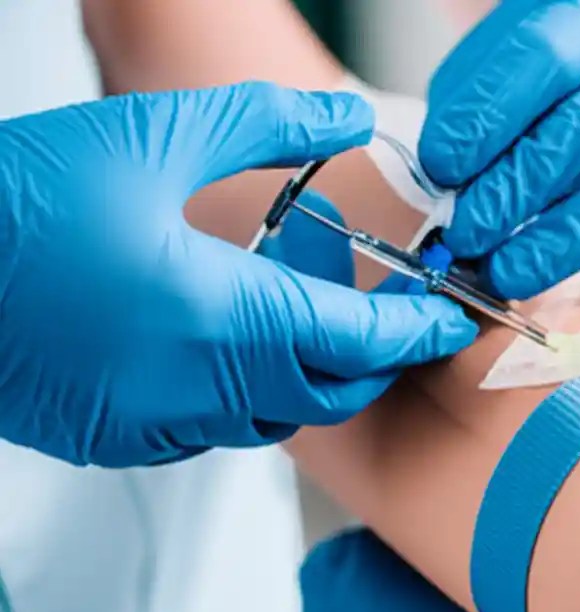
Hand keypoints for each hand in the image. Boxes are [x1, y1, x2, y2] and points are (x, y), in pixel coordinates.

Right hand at [0, 82, 477, 467]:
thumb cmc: (21, 196)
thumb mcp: (151, 137)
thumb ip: (266, 128)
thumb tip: (350, 116)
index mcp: (220, 316)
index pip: (358, 340)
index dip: (417, 330)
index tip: (451, 316)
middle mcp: (196, 388)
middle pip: (328, 393)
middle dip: (370, 359)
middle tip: (387, 314)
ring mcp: (151, 425)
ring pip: (273, 421)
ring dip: (304, 375)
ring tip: (297, 312)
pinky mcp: (114, 441)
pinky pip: (211, 433)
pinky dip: (241, 397)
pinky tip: (220, 344)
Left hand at [420, 0, 579, 301]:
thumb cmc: (554, 68)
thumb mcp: (502, 60)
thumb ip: (475, 112)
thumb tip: (451, 188)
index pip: (546, 57)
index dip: (490, 118)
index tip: (442, 169)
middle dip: (520, 193)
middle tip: (468, 239)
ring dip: (572, 240)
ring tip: (510, 272)